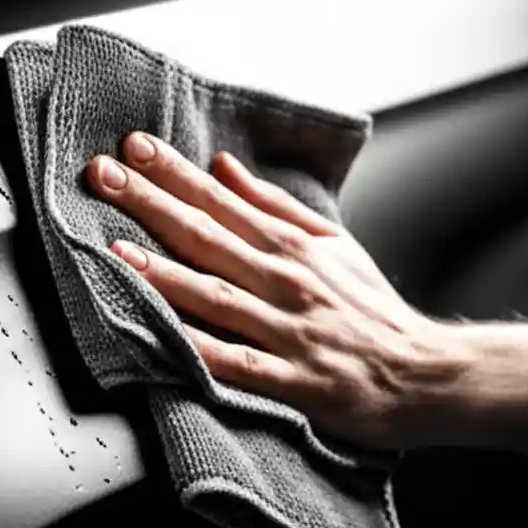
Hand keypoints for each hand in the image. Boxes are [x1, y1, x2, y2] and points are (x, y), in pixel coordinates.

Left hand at [86, 132, 476, 449]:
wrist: (425, 374)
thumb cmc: (372, 309)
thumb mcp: (332, 242)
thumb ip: (274, 204)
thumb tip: (223, 165)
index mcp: (291, 245)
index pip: (221, 198)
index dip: (174, 172)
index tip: (132, 146)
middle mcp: (284, 280)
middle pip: (207, 235)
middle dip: (151, 202)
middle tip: (102, 174)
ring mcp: (286, 330)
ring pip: (215, 295)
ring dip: (163, 270)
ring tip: (115, 247)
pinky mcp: (292, 380)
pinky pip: (236, 363)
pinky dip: (197, 347)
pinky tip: (160, 335)